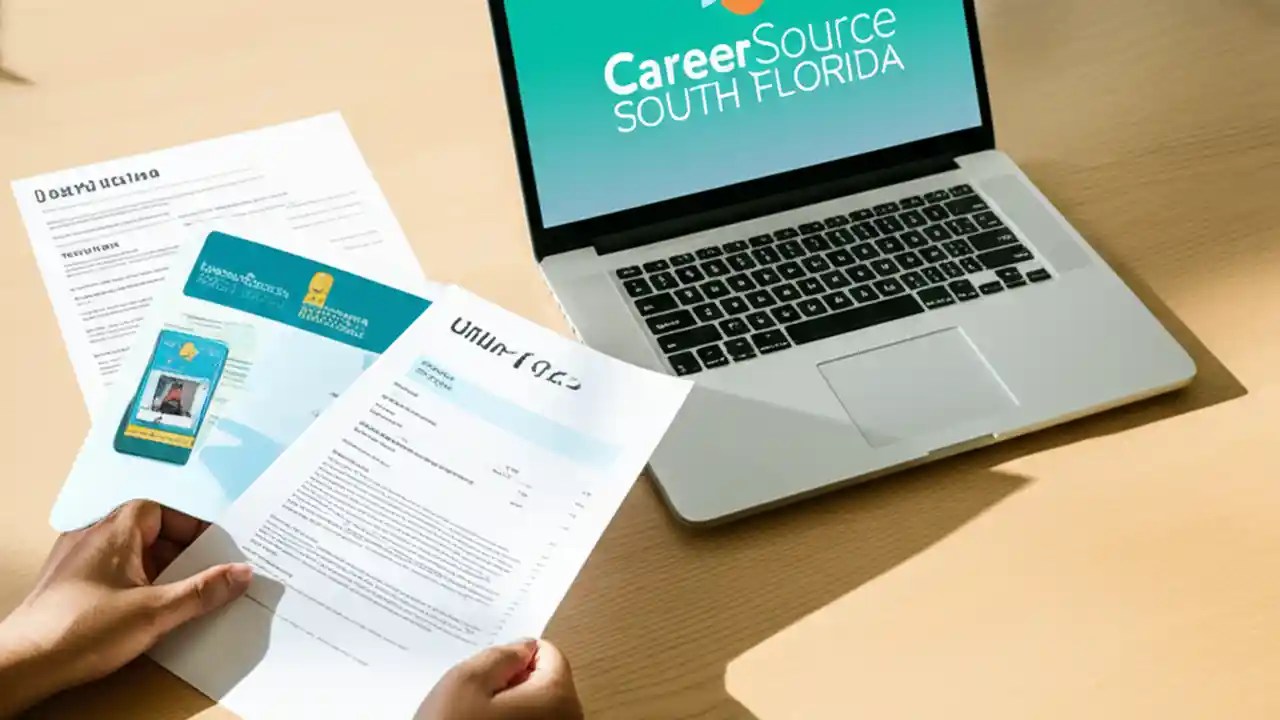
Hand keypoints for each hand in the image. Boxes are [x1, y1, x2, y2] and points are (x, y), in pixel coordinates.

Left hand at [0, 500, 251, 716]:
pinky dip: (139, 586)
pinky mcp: (71, 587)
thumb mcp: (155, 611)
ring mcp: (78, 562)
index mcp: (114, 530)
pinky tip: (150, 612)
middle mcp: (93, 537)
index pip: (162, 511)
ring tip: (184, 598)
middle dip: (182, 555)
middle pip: (151, 533)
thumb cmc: (82, 629)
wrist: (24, 664)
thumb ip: (202, 591)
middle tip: (209, 576)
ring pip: (133, 556)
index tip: (216, 549)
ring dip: (161, 573)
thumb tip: (242, 573)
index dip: (192, 527)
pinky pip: (116, 575)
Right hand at [419, 639, 583, 719]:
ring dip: (511, 711)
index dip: (516, 657)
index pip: (549, 654)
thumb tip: (524, 649)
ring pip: (537, 712)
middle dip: (515, 685)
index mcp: (556, 697)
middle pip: (547, 684)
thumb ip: (501, 655)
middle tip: (479, 701)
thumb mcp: (465, 680)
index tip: (490, 675)